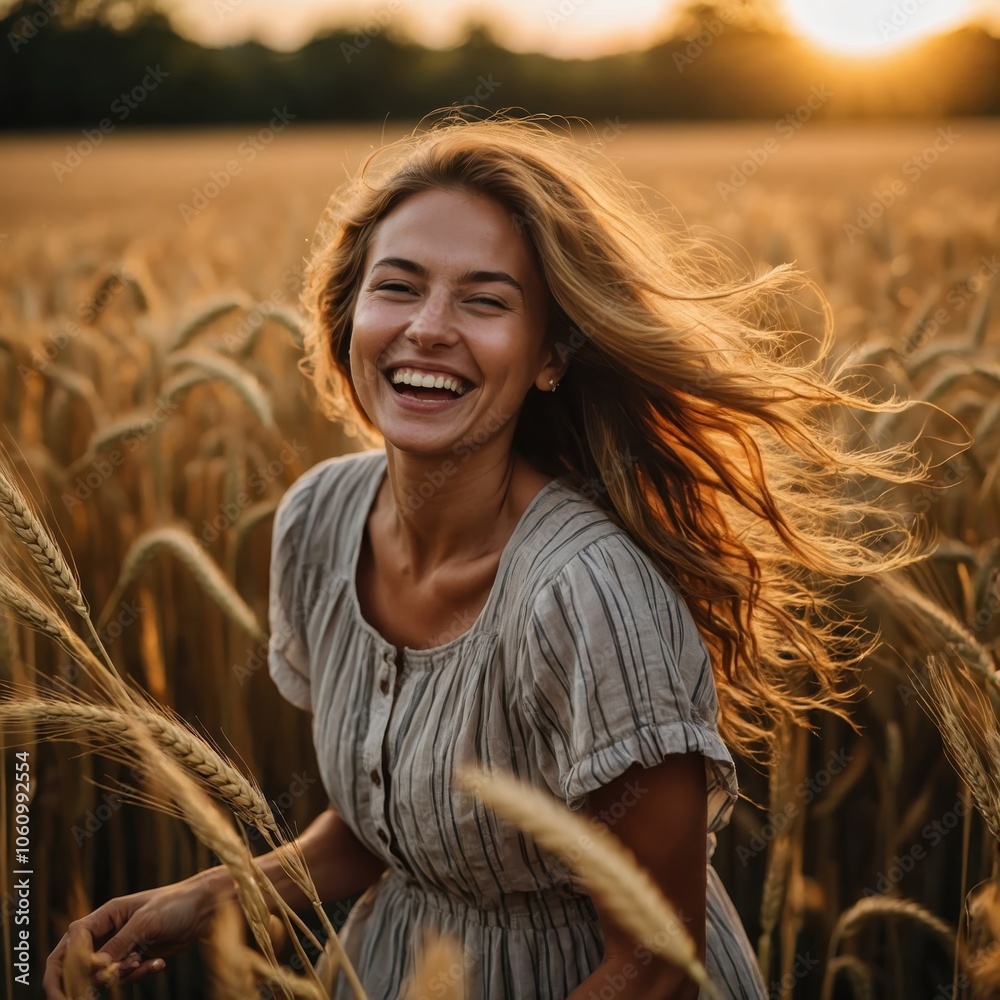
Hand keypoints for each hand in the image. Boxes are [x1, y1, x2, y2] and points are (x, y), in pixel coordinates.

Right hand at [43, 875, 223, 998]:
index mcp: (106, 916)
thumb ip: (118, 945)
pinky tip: (159, 963)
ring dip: (121, 975)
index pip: (72, 941)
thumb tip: (94, 970)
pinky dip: (139, 974)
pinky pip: (127, 977)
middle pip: (78, 962)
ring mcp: (122, 947)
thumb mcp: (146, 921)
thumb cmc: (175, 904)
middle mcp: (109, 932)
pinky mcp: (137, 958)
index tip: (82, 979)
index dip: (68, 964)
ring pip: (104, 975)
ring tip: (143, 961)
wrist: (205, 908)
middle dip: (78, 982)